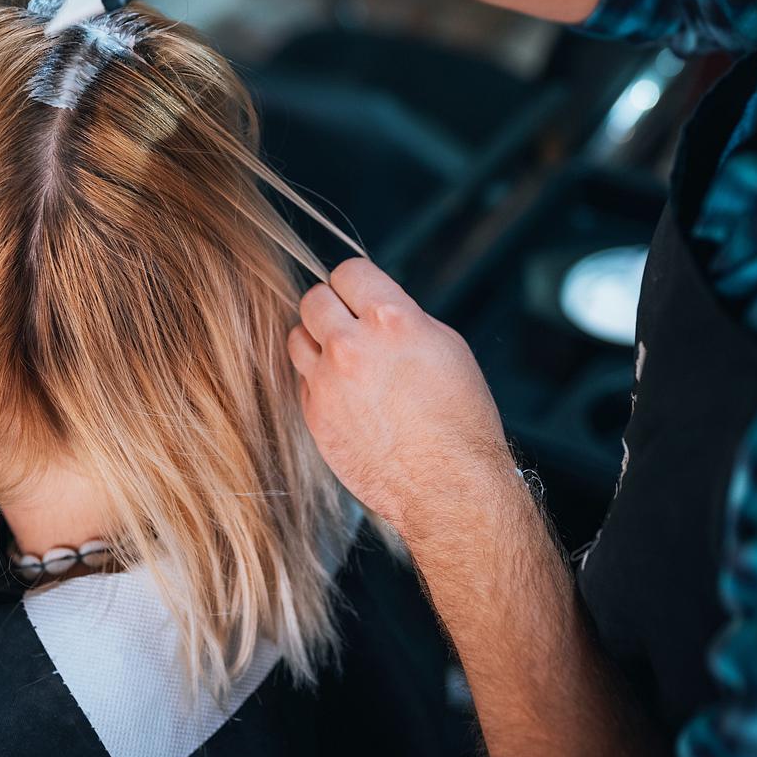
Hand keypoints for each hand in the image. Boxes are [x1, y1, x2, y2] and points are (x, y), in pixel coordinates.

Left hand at [287, 258, 516, 539]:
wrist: (448, 485)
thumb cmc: (459, 419)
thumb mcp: (446, 347)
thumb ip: (402, 318)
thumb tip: (375, 307)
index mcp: (391, 320)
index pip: (348, 271)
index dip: (357, 284)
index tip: (362, 297)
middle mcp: (351, 345)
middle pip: (314, 298)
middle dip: (333, 308)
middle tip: (349, 326)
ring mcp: (327, 382)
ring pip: (297, 336)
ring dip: (317, 342)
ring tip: (344, 360)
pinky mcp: (314, 414)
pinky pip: (303, 379)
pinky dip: (319, 381)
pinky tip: (347, 396)